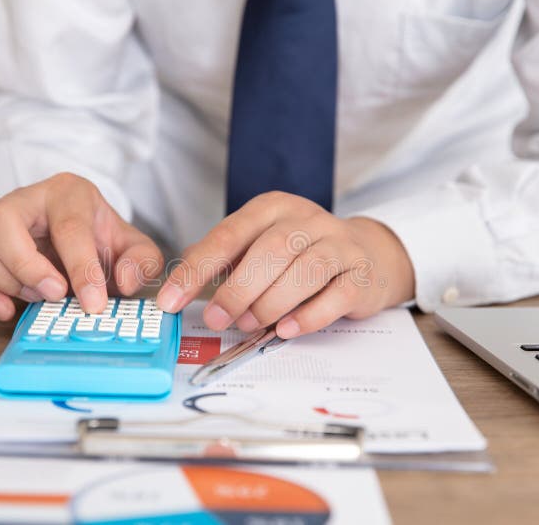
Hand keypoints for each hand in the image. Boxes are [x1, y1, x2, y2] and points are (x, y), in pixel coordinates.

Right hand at [0, 173, 162, 319]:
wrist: (82, 241)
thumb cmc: (102, 242)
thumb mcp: (134, 249)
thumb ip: (142, 262)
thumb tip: (124, 282)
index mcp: (69, 193)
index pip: (68, 226)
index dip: (81, 268)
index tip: (93, 305)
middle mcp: (26, 198)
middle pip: (1, 219)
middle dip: (25, 264)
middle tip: (54, 294)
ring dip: (1, 278)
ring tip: (35, 297)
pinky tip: (7, 308)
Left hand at [156, 192, 413, 337]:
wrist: (367, 255)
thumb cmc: (300, 253)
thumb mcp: (259, 244)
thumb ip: (224, 259)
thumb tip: (178, 284)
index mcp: (272, 208)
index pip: (228, 235)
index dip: (196, 269)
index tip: (170, 300)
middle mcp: (306, 219)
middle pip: (270, 251)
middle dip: (237, 290)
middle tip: (216, 319)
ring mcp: (339, 244)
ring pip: (305, 270)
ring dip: (271, 303)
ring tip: (250, 325)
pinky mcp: (361, 274)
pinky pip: (336, 296)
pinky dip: (308, 316)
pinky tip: (286, 329)